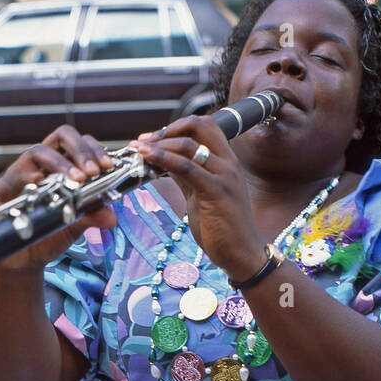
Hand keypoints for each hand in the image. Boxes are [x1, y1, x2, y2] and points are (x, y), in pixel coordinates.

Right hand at [0, 126, 119, 272]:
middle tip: (92, 171)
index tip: (107, 166)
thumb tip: (111, 216)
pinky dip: (29, 176)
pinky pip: (14, 174)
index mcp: (65, 166)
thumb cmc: (50, 234)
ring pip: (38, 151)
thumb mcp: (76, 225)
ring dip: (59, 163)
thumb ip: (92, 216)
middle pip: (61, 136)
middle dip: (80, 150)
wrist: (26, 259)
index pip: (81, 144)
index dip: (95, 149)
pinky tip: (42, 184)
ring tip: (75, 180)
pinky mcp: (2, 187)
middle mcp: (44, 163)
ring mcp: (22, 172)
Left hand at [132, 116, 262, 279]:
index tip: (152, 139)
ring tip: (139, 149)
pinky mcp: (217, 191)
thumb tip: (165, 161)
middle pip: (199, 125)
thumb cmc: (223, 229)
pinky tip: (148, 158)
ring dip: (159, 143)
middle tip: (145, 142)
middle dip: (168, 129)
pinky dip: (163, 159)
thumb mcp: (201, 196)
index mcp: (226, 162)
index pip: (204, 126)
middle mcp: (228, 163)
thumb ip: (187, 177)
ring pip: (189, 144)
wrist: (241, 254)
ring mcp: (224, 175)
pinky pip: (186, 167)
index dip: (176, 127)